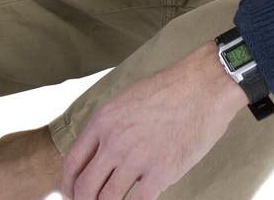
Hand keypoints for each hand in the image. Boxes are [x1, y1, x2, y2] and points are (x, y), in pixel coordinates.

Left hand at [60, 40, 246, 198]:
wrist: (205, 84)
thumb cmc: (172, 87)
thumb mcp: (129, 98)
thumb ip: (111, 125)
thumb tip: (102, 151)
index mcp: (104, 120)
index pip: (72, 163)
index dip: (68, 186)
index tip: (74, 194)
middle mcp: (115, 141)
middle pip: (85, 189)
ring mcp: (137, 158)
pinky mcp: (161, 172)